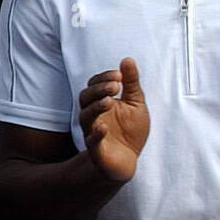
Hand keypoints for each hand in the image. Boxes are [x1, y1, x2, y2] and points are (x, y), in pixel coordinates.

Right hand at [78, 58, 148, 182]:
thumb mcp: (135, 103)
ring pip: (86, 117)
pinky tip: (104, 128)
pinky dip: (96, 134)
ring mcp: (92, 131)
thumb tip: (127, 59)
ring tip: (109, 101)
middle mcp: (92, 115)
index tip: (119, 75)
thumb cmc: (129, 131)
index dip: (103, 78)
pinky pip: (92, 141)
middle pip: (85, 98)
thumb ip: (131, 83)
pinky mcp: (97, 150)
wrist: (128, 160)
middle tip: (115, 86)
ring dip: (96, 107)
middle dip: (98, 89)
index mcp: (100, 102)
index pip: (93, 85)